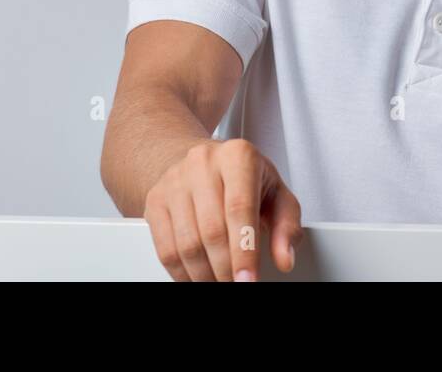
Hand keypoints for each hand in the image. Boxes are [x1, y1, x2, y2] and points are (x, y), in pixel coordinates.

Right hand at [143, 138, 302, 280]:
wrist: (203, 163)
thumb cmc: (244, 179)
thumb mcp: (276, 194)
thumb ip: (286, 226)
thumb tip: (284, 258)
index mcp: (238, 157)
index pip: (239, 209)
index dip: (244, 251)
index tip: (247, 280)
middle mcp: (203, 164)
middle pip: (212, 231)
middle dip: (225, 269)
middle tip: (235, 284)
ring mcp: (175, 181)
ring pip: (187, 243)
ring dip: (204, 275)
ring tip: (220, 282)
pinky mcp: (155, 200)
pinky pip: (165, 248)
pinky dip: (182, 273)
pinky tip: (198, 276)